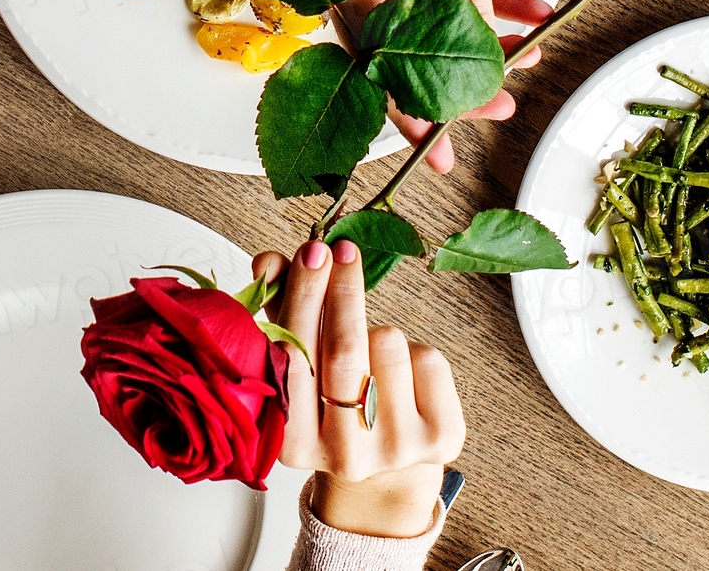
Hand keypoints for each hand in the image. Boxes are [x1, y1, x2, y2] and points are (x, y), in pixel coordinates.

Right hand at [253, 240, 465, 537]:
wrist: (388, 458)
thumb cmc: (336, 397)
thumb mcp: (303, 360)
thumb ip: (279, 308)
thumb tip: (268, 263)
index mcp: (294, 444)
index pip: (293, 358)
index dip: (302, 298)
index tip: (312, 251)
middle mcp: (343, 456)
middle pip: (342, 353)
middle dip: (342, 291)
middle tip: (342, 250)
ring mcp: (395, 450)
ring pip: (388, 346)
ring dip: (381, 330)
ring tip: (375, 352)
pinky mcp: (440, 438)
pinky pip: (428, 359)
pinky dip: (417, 350)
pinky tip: (406, 375)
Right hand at [342, 0, 552, 172]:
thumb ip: (464, 11)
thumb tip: (475, 77)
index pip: (374, 61)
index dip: (411, 112)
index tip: (442, 154)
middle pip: (400, 44)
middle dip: (455, 78)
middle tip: (501, 108)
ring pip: (428, 14)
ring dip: (479, 37)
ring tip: (529, 59)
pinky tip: (534, 12)